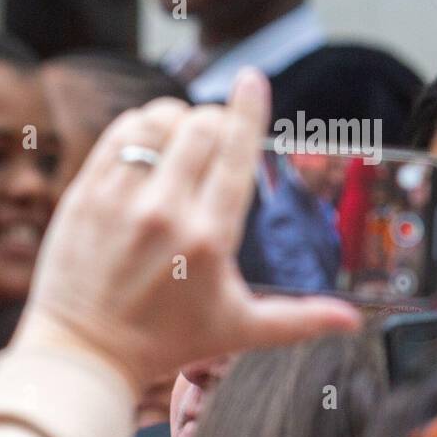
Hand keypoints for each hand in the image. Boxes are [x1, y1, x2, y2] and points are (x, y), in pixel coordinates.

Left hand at [15, 67, 360, 391]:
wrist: (84, 355)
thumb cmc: (161, 345)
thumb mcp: (236, 331)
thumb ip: (299, 320)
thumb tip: (352, 320)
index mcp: (208, 238)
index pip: (235, 150)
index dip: (248, 107)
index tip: (254, 81)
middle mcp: (164, 212)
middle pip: (198, 125)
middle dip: (213, 121)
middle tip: (213, 137)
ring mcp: (118, 200)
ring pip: (154, 121)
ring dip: (173, 119)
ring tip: (178, 137)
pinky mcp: (84, 196)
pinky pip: (117, 136)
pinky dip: (136, 128)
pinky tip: (145, 142)